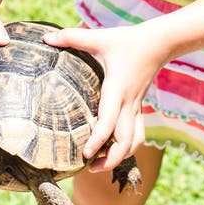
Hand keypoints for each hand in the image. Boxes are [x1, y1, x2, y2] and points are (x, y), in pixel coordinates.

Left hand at [43, 24, 163, 171]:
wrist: (158, 43)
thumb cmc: (127, 40)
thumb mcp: (99, 37)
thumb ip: (71, 38)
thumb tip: (45, 39)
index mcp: (117, 88)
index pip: (109, 121)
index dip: (98, 140)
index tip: (85, 154)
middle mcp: (128, 102)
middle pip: (126, 142)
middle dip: (110, 160)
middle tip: (89, 167)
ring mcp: (136, 107)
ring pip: (135, 142)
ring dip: (120, 157)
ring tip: (100, 164)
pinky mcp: (140, 108)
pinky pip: (138, 134)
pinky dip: (127, 146)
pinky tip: (112, 148)